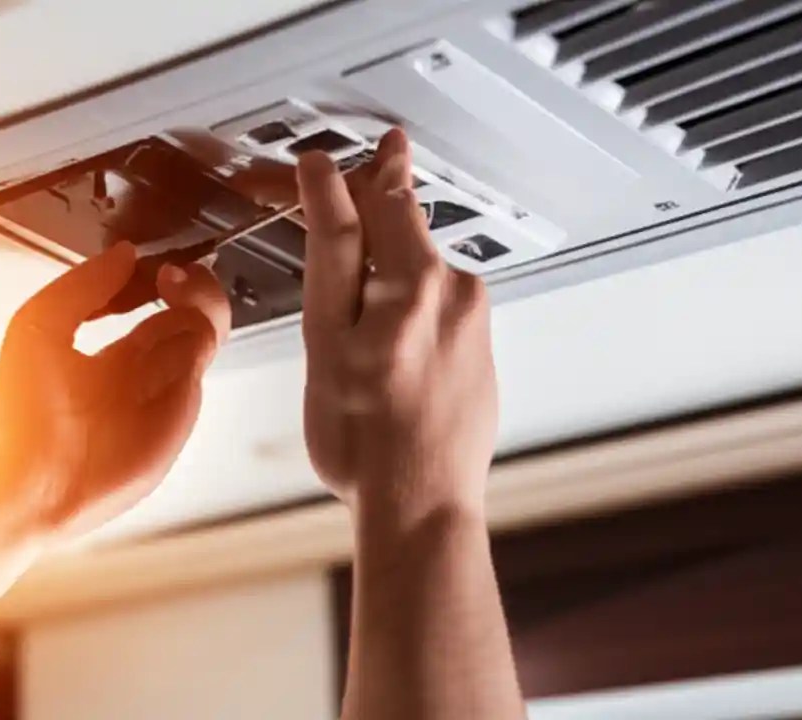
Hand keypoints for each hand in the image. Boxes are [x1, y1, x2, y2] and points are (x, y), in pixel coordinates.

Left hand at [0, 243, 230, 537]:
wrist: (38, 478)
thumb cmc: (27, 414)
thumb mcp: (40, 325)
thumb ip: (84, 285)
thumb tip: (125, 254)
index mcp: (112, 351)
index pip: (155, 304)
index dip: (160, 274)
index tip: (155, 262)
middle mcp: (145, 370)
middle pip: (194, 312)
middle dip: (194, 284)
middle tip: (177, 274)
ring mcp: (165, 390)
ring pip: (204, 329)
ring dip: (191, 304)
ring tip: (171, 291)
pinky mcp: (179, 413)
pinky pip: (198, 362)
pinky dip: (187, 341)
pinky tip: (165, 332)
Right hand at [297, 129, 496, 526]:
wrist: (420, 505)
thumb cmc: (364, 438)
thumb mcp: (328, 339)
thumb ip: (332, 252)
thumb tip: (331, 182)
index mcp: (419, 280)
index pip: (380, 199)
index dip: (345, 176)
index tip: (321, 161)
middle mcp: (457, 292)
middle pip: (408, 227)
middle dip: (374, 207)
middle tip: (355, 191)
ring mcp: (474, 323)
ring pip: (422, 269)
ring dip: (390, 264)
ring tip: (356, 301)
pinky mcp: (479, 351)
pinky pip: (438, 305)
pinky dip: (408, 303)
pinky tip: (386, 341)